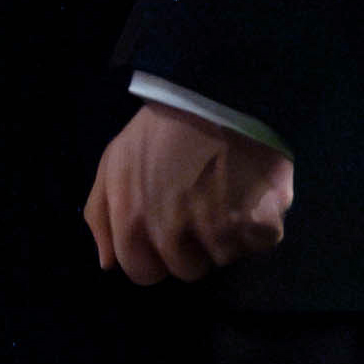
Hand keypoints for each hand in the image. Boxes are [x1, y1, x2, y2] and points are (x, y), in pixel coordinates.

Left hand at [82, 102, 294, 284]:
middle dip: (193, 247)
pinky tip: (252, 191)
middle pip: (186, 270)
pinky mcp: (259, 224)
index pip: (142, 272)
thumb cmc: (162, 127)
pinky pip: (261, 243)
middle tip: (202, 205)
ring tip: (228, 191)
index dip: (155, 254)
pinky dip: (262, 223)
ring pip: (224, 258)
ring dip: (227, 234)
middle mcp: (172, 234)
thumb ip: (101, 214)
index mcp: (133, 221)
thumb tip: (108, 264)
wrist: (218, 91)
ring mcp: (217, 231)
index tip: (169, 228)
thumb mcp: (115, 160)